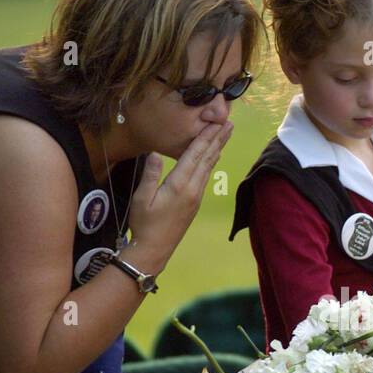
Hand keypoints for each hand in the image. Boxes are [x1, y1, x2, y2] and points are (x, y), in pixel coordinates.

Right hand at [126, 120, 233, 271]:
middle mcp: (192, 189)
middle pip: (207, 159)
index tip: (215, 123)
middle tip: (229, 123)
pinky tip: (213, 158)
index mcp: (179, 185)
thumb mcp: (142, 198)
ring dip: (217, 149)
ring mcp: (196, 197)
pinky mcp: (195, 203)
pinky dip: (211, 163)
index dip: (205, 137)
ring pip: (209, 167)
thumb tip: (156, 152)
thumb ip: (150, 174)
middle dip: (217, 139)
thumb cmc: (144, 224)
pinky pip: (205, 177)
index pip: (194, 155)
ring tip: (225, 135)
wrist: (154, 250)